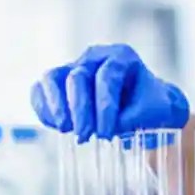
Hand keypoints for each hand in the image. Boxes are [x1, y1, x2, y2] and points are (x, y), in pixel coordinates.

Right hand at [30, 44, 188, 142]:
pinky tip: (57, 127)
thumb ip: (130, 119)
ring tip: (64, 129)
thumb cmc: (151, 106)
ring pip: (51, 78)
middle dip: (79, 110)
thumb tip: (102, 129)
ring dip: (55, 106)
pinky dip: (43, 109)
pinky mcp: (59, 82)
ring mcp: (74, 67)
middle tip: (84, 137)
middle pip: (77, 77)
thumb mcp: (153, 111)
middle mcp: (95, 57)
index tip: (105, 134)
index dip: (104, 108)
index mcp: (121, 57)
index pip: (106, 77)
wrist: (144, 105)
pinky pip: (40, 90)